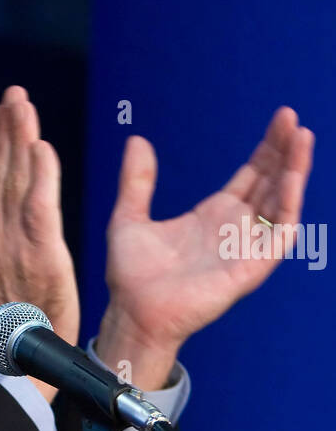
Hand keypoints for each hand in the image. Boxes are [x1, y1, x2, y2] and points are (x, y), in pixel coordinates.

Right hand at [0, 86, 79, 403]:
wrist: (15, 355)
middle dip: (4, 129)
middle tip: (14, 95)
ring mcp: (10, 244)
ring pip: (15, 181)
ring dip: (20, 139)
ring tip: (25, 107)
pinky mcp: (40, 253)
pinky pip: (39, 205)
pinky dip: (41, 174)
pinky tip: (42, 147)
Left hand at [96, 108, 314, 388]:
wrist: (132, 312)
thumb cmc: (131, 276)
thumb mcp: (129, 217)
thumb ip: (137, 180)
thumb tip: (136, 139)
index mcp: (212, 215)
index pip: (251, 175)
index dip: (267, 148)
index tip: (281, 118)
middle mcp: (234, 229)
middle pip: (271, 181)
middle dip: (285, 150)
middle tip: (293, 118)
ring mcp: (244, 248)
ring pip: (280, 202)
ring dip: (294, 171)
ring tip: (302, 137)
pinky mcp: (250, 268)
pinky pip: (277, 234)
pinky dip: (287, 206)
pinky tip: (291, 179)